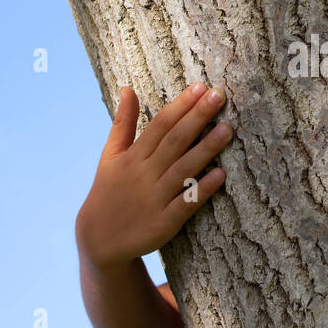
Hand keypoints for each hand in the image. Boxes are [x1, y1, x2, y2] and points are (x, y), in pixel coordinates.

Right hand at [76, 83, 232, 271]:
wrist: (99, 240)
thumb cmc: (109, 191)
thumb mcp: (110, 156)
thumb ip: (122, 123)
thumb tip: (128, 88)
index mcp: (132, 156)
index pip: (160, 125)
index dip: (180, 105)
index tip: (200, 87)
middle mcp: (143, 174)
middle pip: (174, 141)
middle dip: (197, 117)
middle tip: (219, 96)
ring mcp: (154, 199)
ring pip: (183, 169)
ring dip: (206, 149)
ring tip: (228, 129)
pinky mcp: (164, 223)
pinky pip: (186, 203)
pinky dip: (202, 189)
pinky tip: (221, 174)